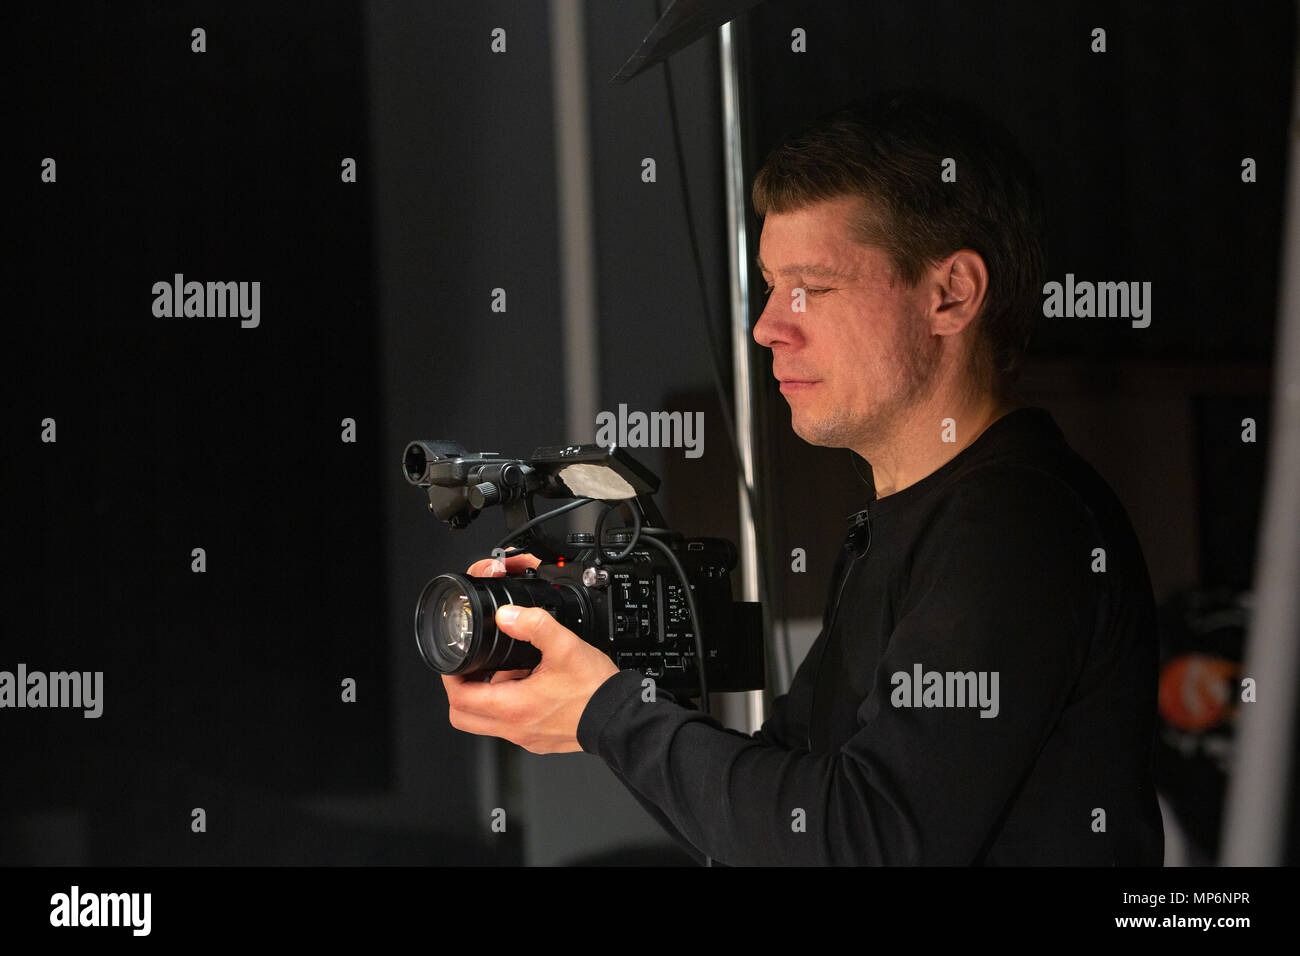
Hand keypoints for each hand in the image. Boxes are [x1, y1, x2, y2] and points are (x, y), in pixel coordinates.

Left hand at [444, 553, 620, 752]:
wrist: (622, 717)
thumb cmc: (596, 690)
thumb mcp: (565, 646)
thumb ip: (534, 624)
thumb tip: (507, 615)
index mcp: (513, 706)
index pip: (458, 698)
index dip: (451, 676)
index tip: (457, 660)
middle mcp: (514, 728)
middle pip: (463, 717)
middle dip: (461, 690)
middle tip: (473, 669)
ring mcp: (526, 738)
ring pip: (486, 722)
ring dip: (488, 698)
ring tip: (510, 673)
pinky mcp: (539, 740)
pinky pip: (510, 726)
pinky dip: (509, 707)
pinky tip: (531, 687)